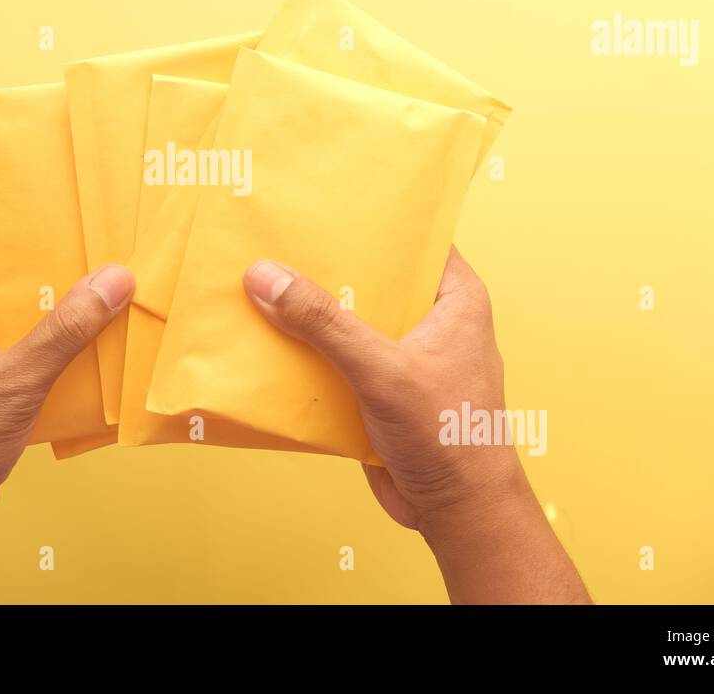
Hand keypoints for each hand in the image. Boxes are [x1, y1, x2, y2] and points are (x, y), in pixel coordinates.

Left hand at [0, 225, 133, 602]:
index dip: (13, 216)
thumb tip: (114, 280)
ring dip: (56, 305)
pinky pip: (20, 344)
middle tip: (100, 239)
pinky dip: (53, 341)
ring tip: (108, 282)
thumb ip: (66, 330)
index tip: (61, 200)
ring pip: (15, 311)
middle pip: (0, 272)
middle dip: (49, 262)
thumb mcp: (13, 381)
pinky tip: (94, 337)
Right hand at [244, 248, 589, 602]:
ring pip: (348, 321)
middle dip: (325, 268)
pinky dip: (305, 355)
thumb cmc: (449, 437)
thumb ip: (325, 323)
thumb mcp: (383, 369)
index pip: (412, 239)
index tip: (320, 200)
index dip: (370, 220)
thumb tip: (266, 277)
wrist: (457, 513)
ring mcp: (403, 356)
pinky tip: (264, 341)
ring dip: (308, 314)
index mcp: (455, 298)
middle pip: (371, 279)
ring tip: (257, 283)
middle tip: (273, 239)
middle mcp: (430, 320)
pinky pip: (335, 360)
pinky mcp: (379, 390)